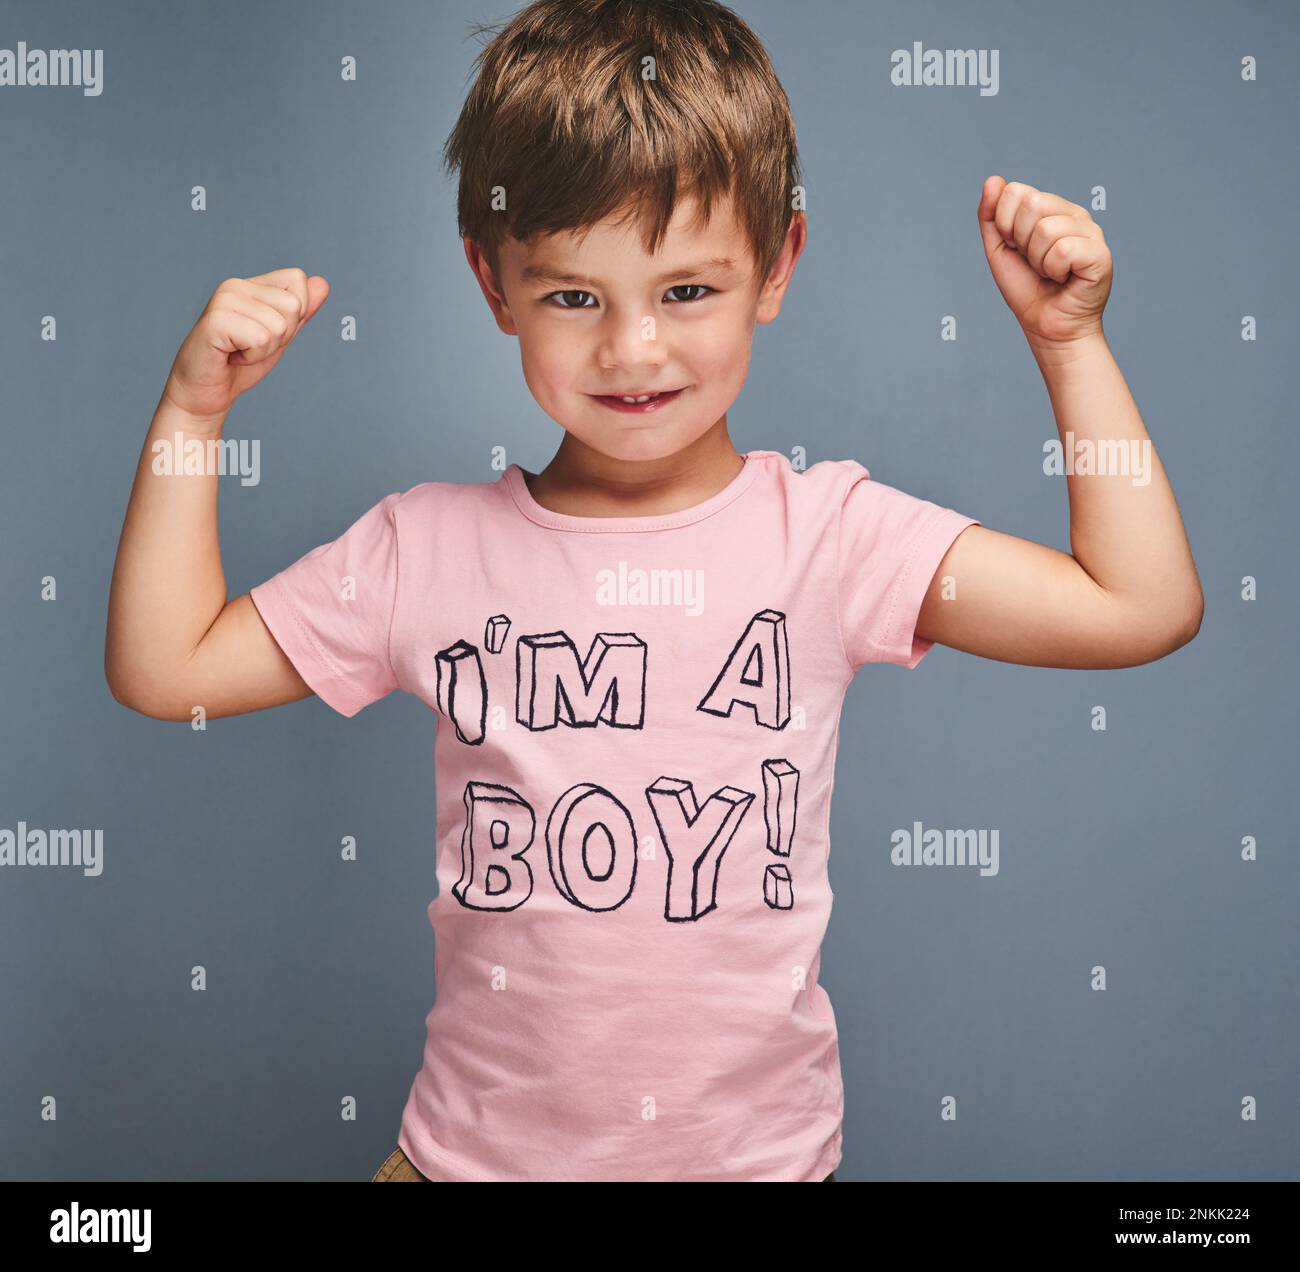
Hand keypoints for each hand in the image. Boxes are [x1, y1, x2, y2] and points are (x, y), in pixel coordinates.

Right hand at [162, 268, 328, 423]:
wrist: (205, 392)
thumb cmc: (239, 364)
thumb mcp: (279, 337)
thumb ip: (300, 312)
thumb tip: (322, 283)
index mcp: (251, 285)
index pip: (297, 279)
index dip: (294, 315)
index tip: (266, 333)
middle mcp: (235, 285)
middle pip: (293, 305)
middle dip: (281, 337)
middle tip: (250, 346)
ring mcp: (223, 300)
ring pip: (279, 326)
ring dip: (264, 350)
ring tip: (239, 352)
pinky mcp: (216, 320)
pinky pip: (261, 339)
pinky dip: (252, 357)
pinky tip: (230, 356)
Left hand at [977, 176, 1111, 352]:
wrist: (1047, 326)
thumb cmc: (1027, 289)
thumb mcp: (999, 250)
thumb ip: (991, 216)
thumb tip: (993, 179)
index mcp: (1051, 208)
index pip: (1015, 192)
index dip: (1005, 226)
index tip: (1016, 248)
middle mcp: (1073, 214)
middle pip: (1031, 205)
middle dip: (1021, 242)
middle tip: (1034, 263)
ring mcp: (1091, 231)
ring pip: (1046, 229)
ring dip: (1037, 261)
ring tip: (1049, 272)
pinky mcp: (1101, 253)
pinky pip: (1062, 249)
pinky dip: (1053, 270)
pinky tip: (1064, 278)